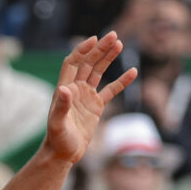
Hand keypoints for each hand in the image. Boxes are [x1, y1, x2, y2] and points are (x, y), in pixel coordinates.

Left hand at [41, 34, 136, 165]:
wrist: (64, 154)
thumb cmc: (57, 140)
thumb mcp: (57, 124)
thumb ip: (61, 106)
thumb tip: (64, 89)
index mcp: (65, 88)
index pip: (73, 63)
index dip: (82, 50)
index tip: (95, 39)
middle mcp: (75, 89)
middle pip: (88, 63)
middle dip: (100, 49)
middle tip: (113, 36)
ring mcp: (86, 96)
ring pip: (99, 72)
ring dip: (108, 58)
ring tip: (120, 44)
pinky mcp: (96, 106)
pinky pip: (111, 90)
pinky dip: (121, 81)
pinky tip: (133, 72)